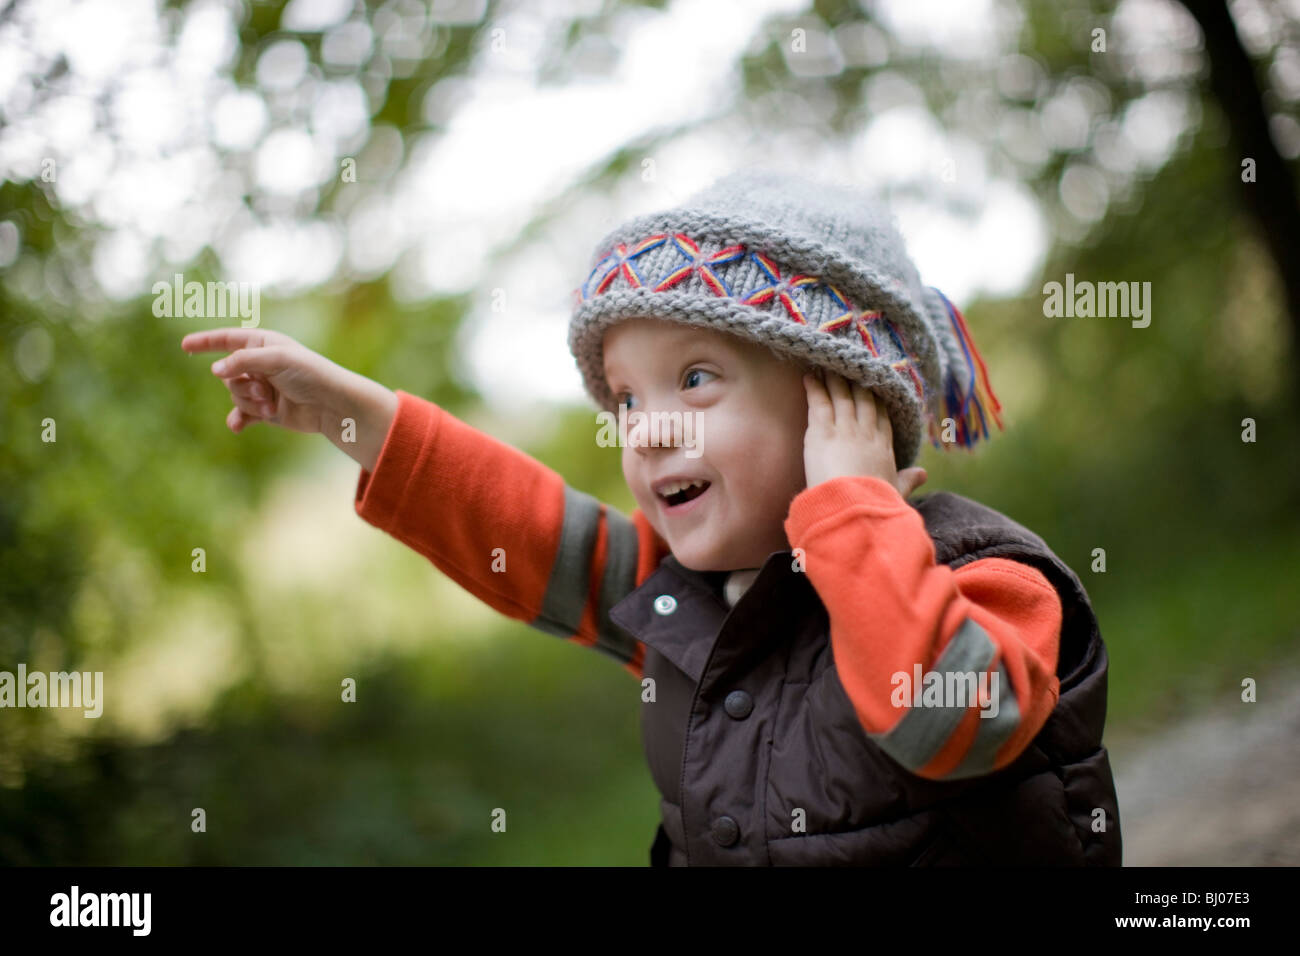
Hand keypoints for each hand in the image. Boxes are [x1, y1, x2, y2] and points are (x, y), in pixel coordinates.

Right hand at [181, 327, 397, 470]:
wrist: (332, 405)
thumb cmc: (310, 374)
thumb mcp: (276, 359)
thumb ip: (243, 361)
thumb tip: (215, 370)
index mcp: (263, 344)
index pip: (227, 339)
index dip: (206, 342)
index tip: (184, 346)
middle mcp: (260, 364)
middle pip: (229, 374)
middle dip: (242, 385)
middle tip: (265, 391)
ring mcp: (262, 388)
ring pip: (235, 395)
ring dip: (249, 402)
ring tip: (270, 405)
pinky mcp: (266, 410)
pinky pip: (242, 415)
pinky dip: (240, 420)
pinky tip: (239, 426)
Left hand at [801, 368, 927, 499]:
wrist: (854, 508)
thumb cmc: (874, 505)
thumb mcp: (895, 493)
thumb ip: (907, 481)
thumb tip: (923, 474)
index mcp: (884, 448)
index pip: (882, 417)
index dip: (878, 400)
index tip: (874, 387)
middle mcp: (866, 434)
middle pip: (863, 401)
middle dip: (857, 383)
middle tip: (850, 367)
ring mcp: (845, 430)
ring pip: (842, 397)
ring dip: (835, 380)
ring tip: (827, 366)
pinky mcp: (823, 433)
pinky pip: (819, 404)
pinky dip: (814, 389)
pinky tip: (809, 377)